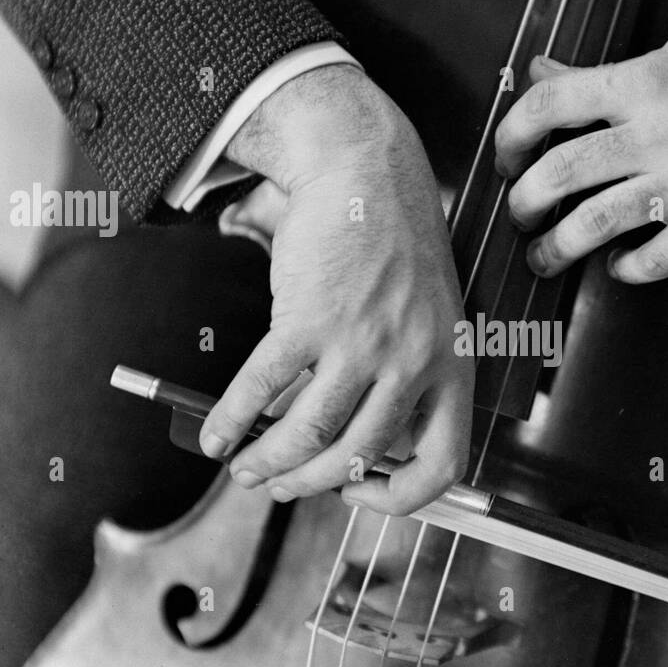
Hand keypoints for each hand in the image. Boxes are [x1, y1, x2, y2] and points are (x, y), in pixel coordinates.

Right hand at [199, 65, 472, 514]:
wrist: (365, 168)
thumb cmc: (395, 241)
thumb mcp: (431, 314)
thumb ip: (412, 375)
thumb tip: (363, 441)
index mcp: (452, 364)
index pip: (443, 464)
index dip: (402, 497)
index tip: (362, 493)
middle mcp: (413, 361)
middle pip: (358, 457)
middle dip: (308, 483)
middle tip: (280, 485)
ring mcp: (362, 342)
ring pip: (308, 434)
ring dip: (267, 461)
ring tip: (245, 465)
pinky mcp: (309, 319)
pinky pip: (261, 390)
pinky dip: (230, 420)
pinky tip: (216, 432)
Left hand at [494, 0, 667, 282]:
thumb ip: (611, 74)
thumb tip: (544, 74)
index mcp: (644, 82)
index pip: (546, 106)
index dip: (509, 136)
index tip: (505, 158)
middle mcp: (657, 134)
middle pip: (556, 174)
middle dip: (522, 202)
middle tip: (520, 214)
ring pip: (592, 225)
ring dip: (554, 248)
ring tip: (544, 256)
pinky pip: (652, 261)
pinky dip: (624, 269)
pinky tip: (619, 265)